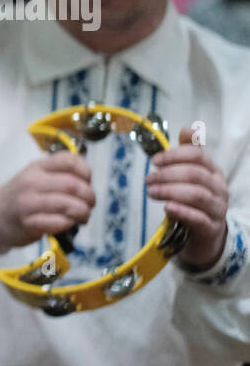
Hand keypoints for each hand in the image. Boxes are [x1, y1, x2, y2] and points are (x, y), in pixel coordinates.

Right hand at [0, 150, 95, 253]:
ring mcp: (29, 202)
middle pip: (73, 185)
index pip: (68, 160)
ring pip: (69, 204)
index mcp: (37, 167)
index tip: (87, 181)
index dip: (85, 171)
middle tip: (90, 204)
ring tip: (83, 216)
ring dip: (83, 212)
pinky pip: (59, 222)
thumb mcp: (33, 176)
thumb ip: (57, 174)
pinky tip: (68, 223)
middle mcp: (32, 182)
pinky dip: (69, 223)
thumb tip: (87, 182)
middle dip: (89, 197)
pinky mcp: (28, 222)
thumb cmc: (20, 197)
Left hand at [147, 126, 228, 270]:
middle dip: (167, 174)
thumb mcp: (192, 177)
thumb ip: (188, 154)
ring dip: (170, 191)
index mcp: (213, 172)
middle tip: (148, 179)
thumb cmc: (194, 202)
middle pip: (195, 174)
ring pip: (197, 195)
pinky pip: (198, 218)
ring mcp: (217, 209)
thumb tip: (187, 128)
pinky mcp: (210, 228)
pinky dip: (181, 210)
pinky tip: (166, 207)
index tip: (154, 161)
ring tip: (151, 192)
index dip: (174, 155)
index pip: (197, 155)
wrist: (205, 237)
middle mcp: (219, 189)